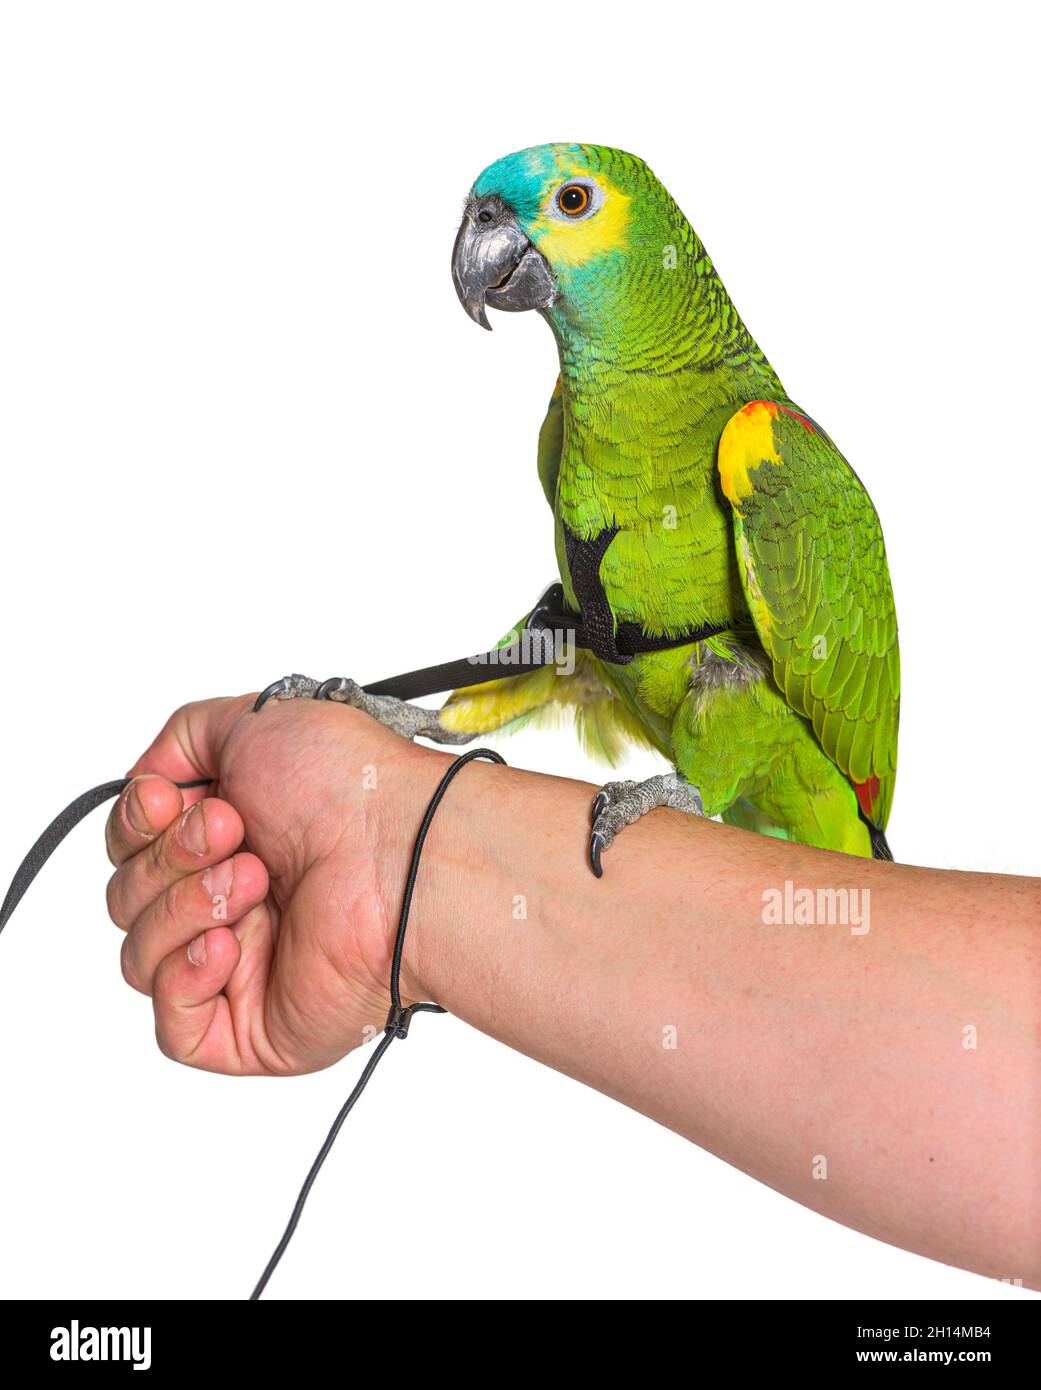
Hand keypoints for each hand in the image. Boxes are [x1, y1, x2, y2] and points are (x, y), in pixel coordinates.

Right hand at [104, 694, 447, 1074]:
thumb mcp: (253, 723)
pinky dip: (184, 978)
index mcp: (232, 841)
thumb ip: (184, 738)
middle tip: (234, 832)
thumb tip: (150, 778)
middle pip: (129, 899)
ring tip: (255, 881)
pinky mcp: (253, 1030)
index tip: (167, 800)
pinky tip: (227, 945)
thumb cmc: (353, 790)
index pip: (132, 850)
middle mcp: (234, 903)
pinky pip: (174, 1025)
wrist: (402, 853)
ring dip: (184, 908)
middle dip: (169, 859)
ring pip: (140, 958)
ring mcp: (244, 967)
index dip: (137, 825)